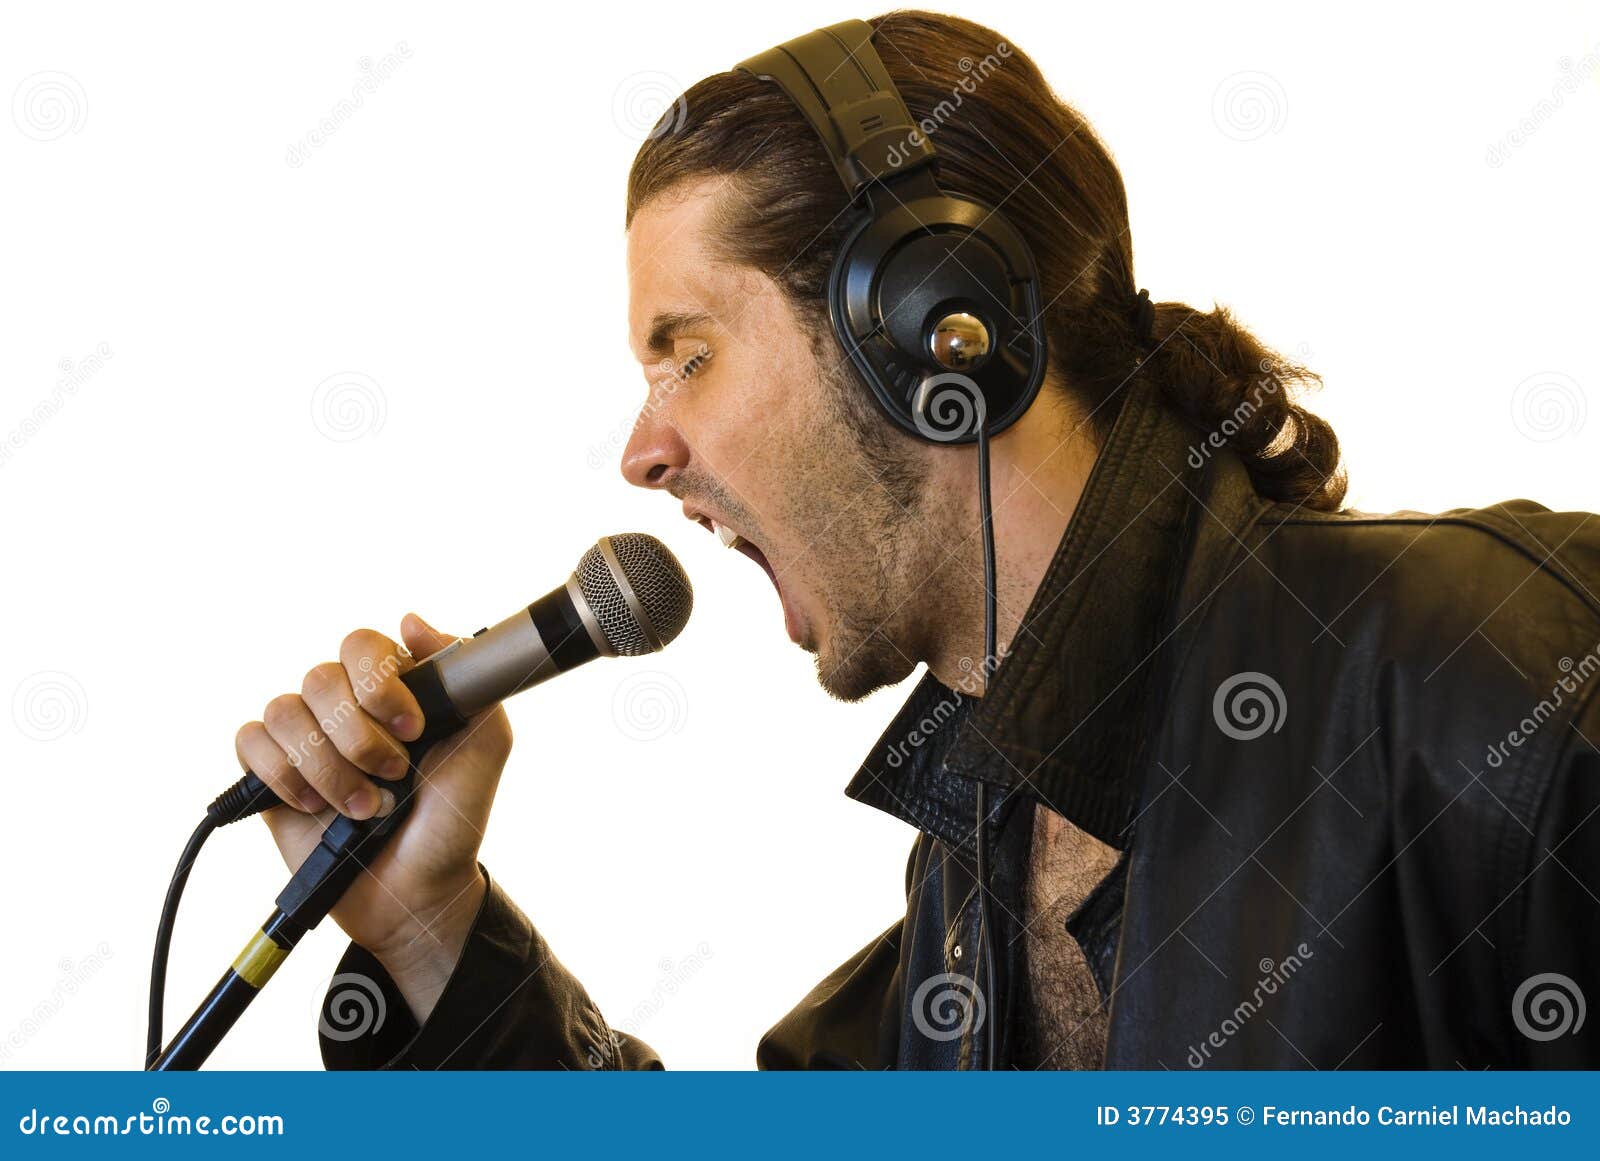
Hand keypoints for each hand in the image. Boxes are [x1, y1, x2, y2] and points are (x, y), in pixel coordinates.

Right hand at [234, 613, 511, 1011]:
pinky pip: (250, 742)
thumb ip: (467, 682)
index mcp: (393, 690)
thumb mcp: (484, 749)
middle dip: (357, 736)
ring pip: (284, 711)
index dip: (380, 683)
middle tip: (393, 775)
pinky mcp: (271, 775)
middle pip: (320, 677)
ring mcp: (306, 739)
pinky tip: (314, 806)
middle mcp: (345, 707)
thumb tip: (413, 621)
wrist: (418, 893)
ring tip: (363, 807)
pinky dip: (283, 775)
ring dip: (328, 767)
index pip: (364, 646)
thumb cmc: (452, 821)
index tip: (412, 728)